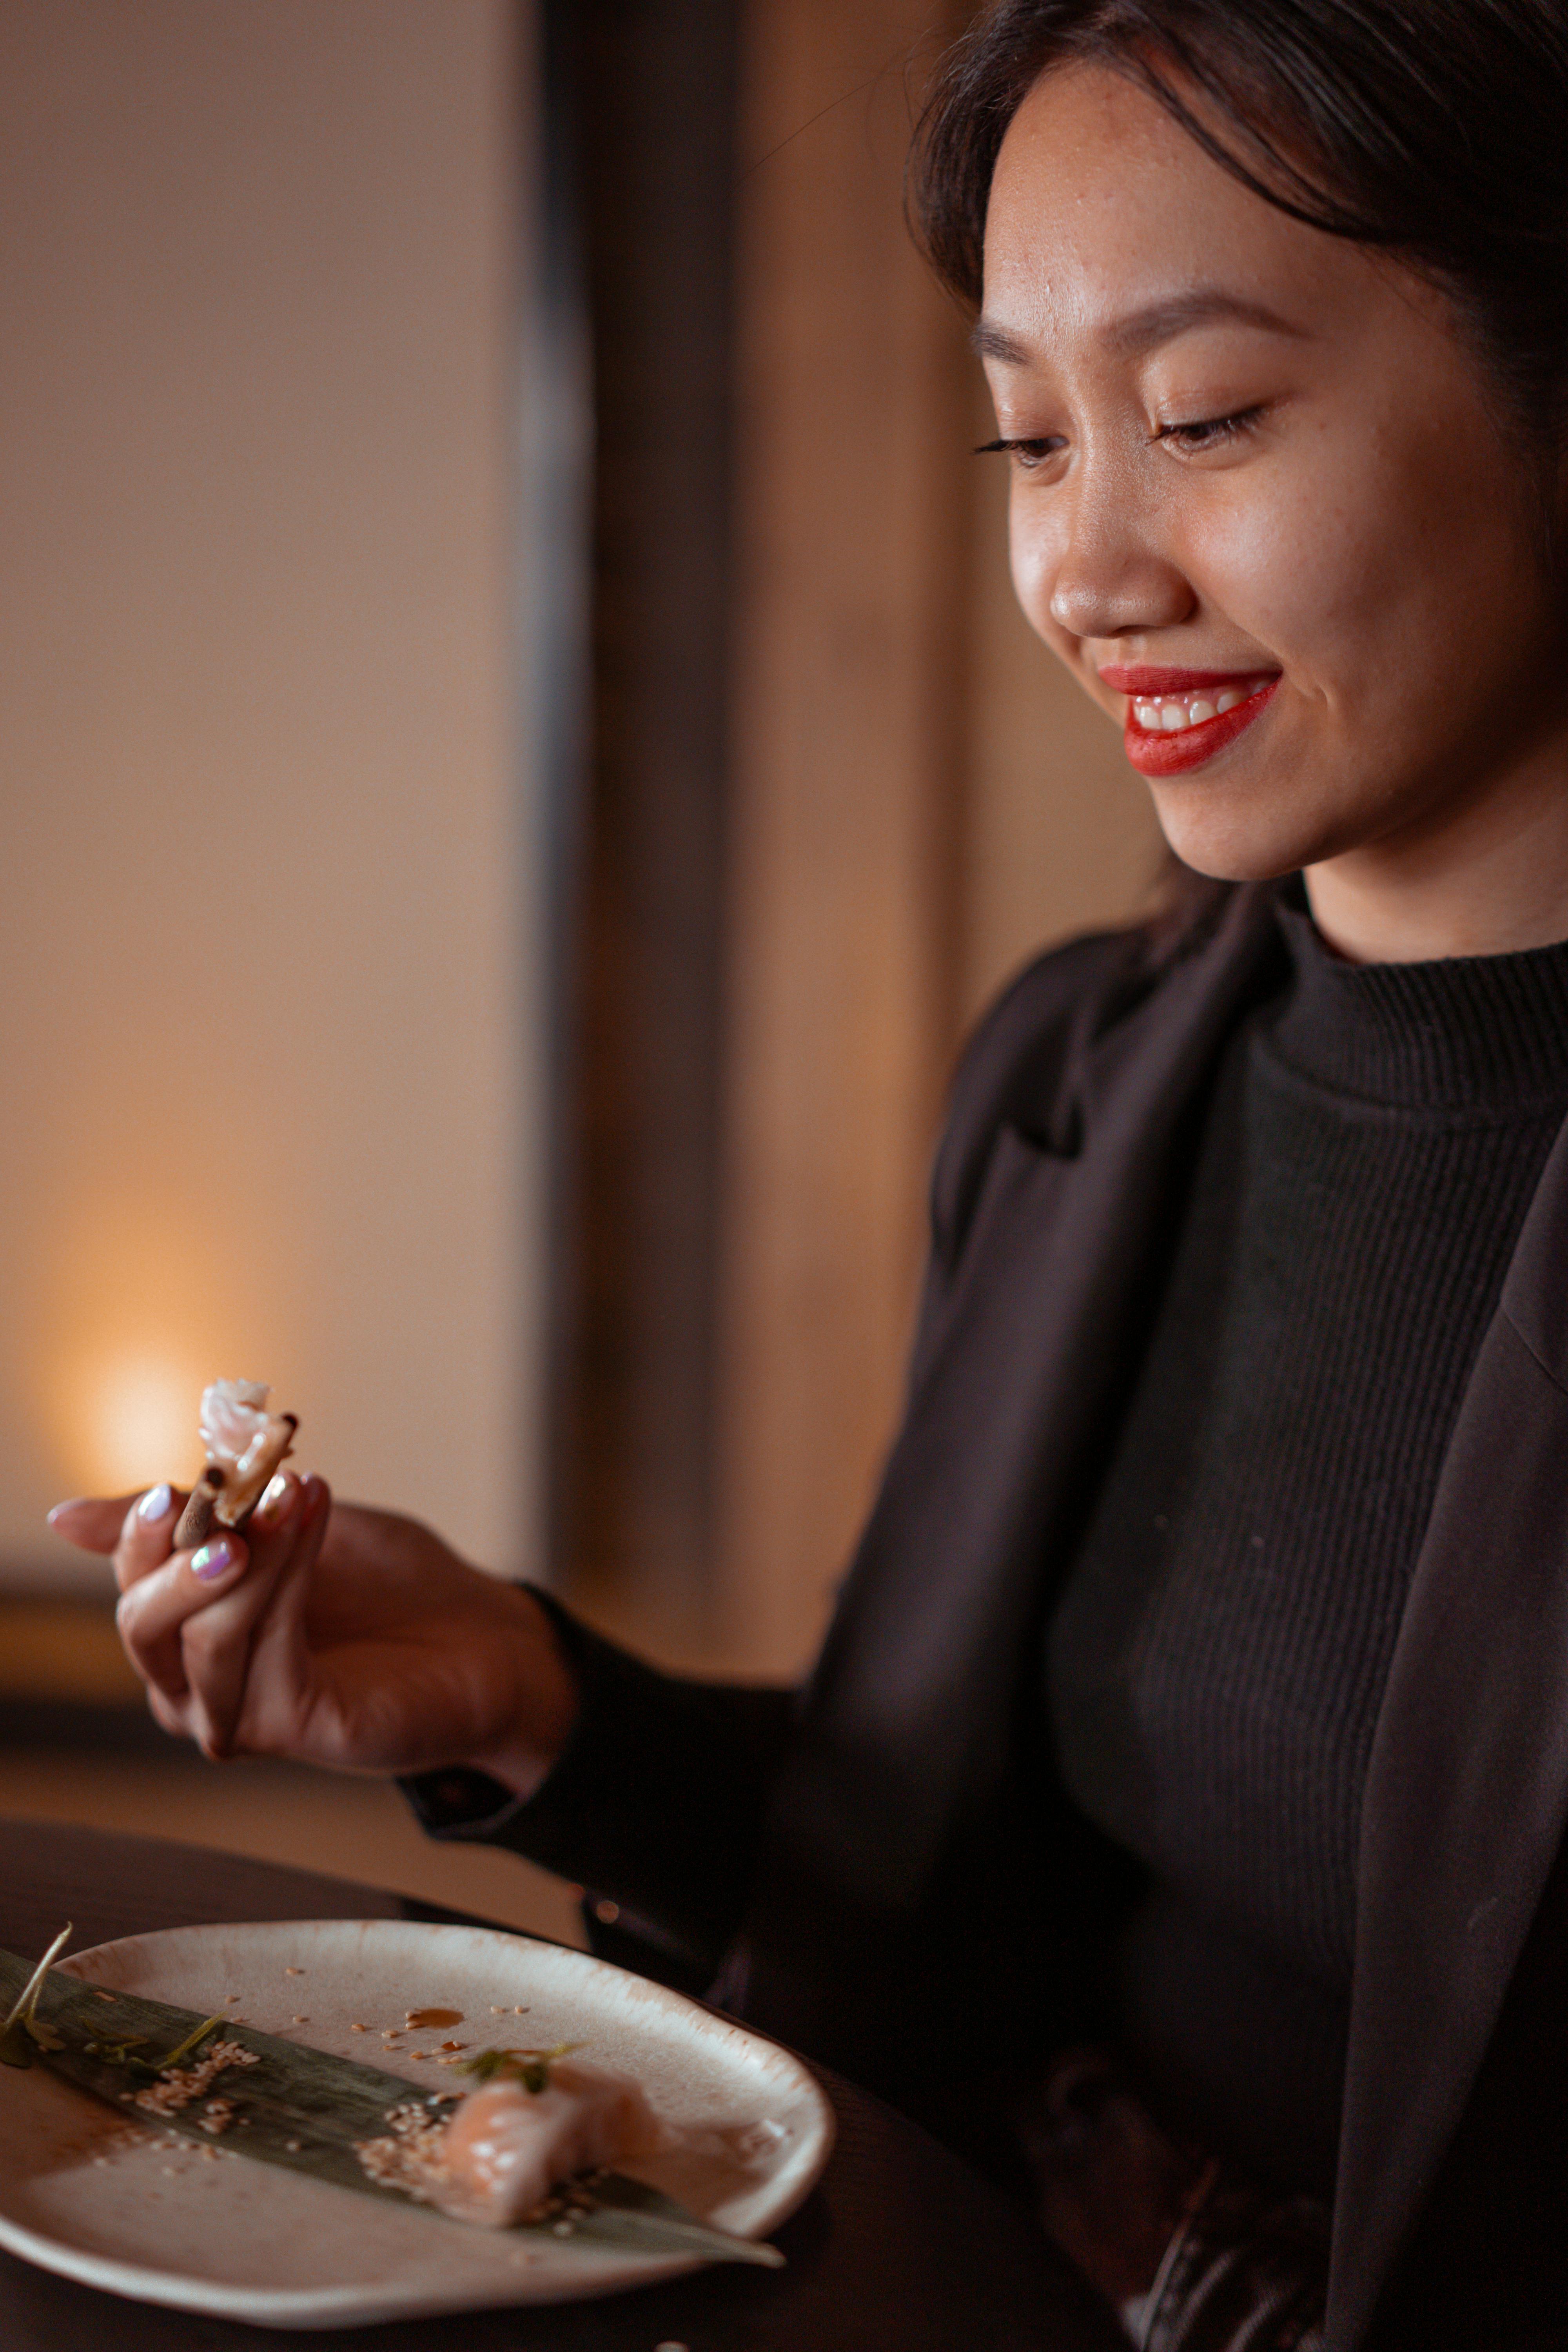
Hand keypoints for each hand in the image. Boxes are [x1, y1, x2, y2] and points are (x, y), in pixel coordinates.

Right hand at [47, 1479, 578, 1792]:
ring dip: (253, 1558)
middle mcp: (196, 1685)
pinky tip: (316, 1523)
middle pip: (140, 1624)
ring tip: (299, 1496)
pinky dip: (286, 1584)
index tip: (187, 1472)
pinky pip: (264, 1658)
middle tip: (233, 1503)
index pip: (129, 1579)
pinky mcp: (293, 1728)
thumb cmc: (387, 1584)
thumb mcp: (285, 1528)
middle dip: (178, 1556)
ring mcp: (240, 1714)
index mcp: (187, 1630)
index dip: (144, 1526)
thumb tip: (61, 1517)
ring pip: (204, 1639)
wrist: (485, 1633)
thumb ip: (193, 1517)